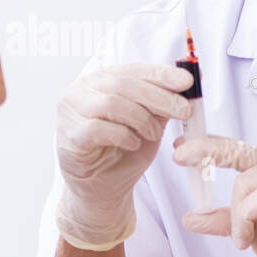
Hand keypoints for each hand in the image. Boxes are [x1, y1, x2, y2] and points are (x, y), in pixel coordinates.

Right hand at [54, 63, 194, 249]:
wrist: (104, 187)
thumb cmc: (123, 151)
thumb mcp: (150, 123)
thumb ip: (161, 103)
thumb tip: (187, 83)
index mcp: (102, 79)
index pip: (134, 69)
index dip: (161, 74)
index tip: (187, 81)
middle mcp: (82, 89)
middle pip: (124, 84)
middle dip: (159, 97)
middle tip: (183, 111)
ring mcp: (71, 111)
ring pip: (112, 102)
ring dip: (141, 119)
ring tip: (154, 135)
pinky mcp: (69, 135)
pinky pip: (98, 128)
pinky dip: (123, 135)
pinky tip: (132, 143)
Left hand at [172, 134, 256, 256]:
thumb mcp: (249, 233)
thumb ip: (223, 221)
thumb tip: (190, 217)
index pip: (238, 151)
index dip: (209, 146)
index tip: (180, 147)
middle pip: (239, 151)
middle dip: (207, 150)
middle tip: (179, 156)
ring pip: (244, 182)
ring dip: (236, 216)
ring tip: (244, 239)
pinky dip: (245, 221)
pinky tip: (249, 240)